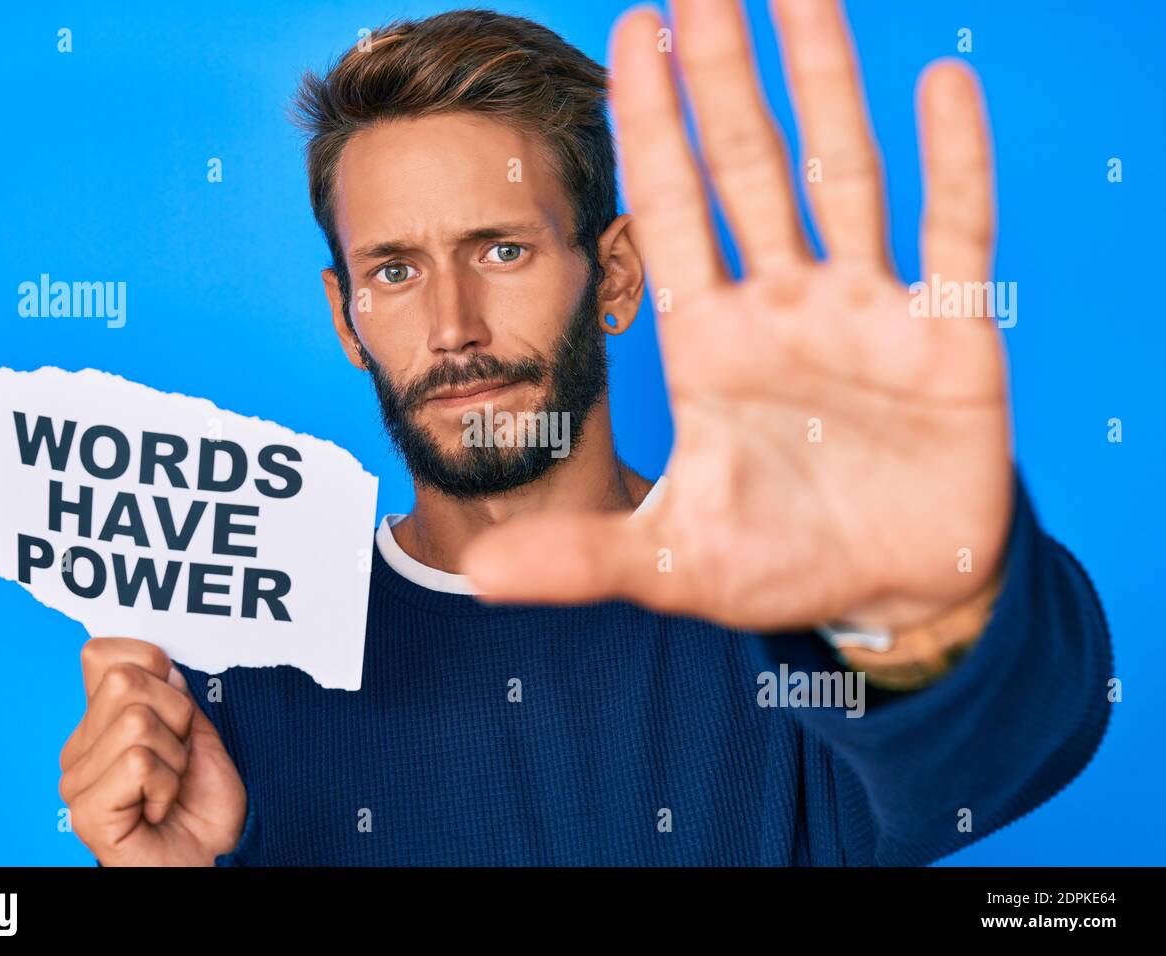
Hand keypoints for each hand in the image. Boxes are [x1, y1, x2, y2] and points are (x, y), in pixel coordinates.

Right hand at [60, 637, 245, 865]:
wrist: (214, 859)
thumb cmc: (206, 806)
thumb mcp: (196, 734)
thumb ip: (173, 696)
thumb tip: (159, 665)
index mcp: (100, 723)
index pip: (101, 653)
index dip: (152, 664)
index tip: (177, 707)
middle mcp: (79, 750)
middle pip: (124, 680)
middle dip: (174, 714)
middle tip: (178, 757)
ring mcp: (77, 782)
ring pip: (136, 722)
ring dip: (174, 757)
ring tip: (170, 787)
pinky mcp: (85, 813)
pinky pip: (138, 764)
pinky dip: (167, 785)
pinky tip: (159, 809)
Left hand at [463, 0, 1012, 631]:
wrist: (893, 597)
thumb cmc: (781, 569)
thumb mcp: (673, 562)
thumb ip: (582, 557)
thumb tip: (479, 578)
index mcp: (711, 345)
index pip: (671, 212)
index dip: (652, 125)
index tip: (631, 35)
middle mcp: (783, 309)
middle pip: (747, 168)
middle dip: (722, 76)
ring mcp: (867, 313)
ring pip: (845, 173)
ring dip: (827, 83)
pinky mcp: (950, 338)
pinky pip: (956, 234)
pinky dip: (954, 164)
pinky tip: (942, 85)